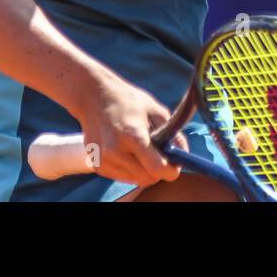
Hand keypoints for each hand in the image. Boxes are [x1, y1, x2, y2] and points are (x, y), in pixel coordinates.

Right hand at [74, 71, 188, 186]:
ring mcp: (104, 160)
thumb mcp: (155, 110)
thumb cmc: (127, 100)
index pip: (157, 169)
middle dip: (158, 171)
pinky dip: (130, 169)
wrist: (93, 96)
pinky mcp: (97, 165)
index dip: (171, 170)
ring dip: (144, 170)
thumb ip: (173, 134)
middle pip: (147, 179)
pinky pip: (122, 177)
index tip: (175, 164)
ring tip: (141, 150)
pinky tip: (128, 151)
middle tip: (160, 155)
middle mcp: (115, 151)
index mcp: (132, 135)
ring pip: (135, 180)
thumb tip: (183, 153)